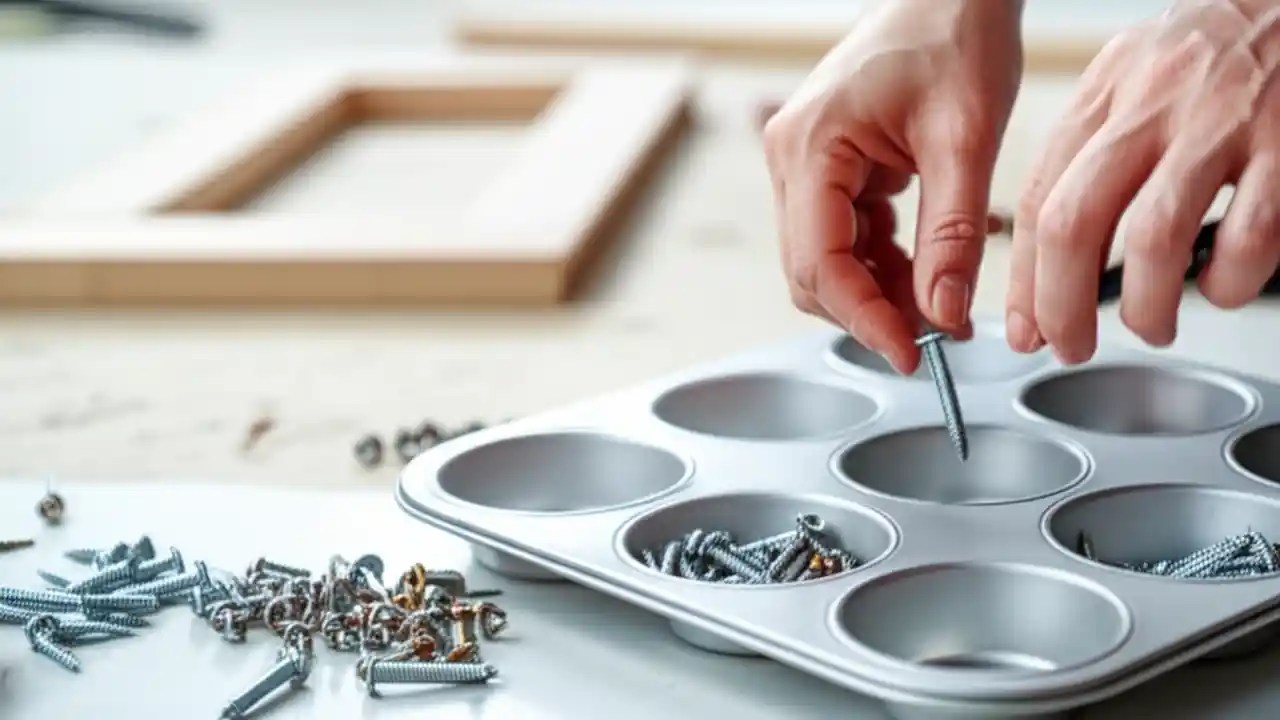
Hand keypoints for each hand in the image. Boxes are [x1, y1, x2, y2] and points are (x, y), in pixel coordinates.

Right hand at [763, 0, 1022, 372]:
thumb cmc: (954, 34)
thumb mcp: (965, 139)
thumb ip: (952, 235)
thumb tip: (943, 314)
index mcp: (811, 147)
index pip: (819, 263)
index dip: (864, 318)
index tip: (911, 354)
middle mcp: (791, 158)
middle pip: (812, 272)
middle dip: (871, 310)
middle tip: (936, 333)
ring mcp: (805, 164)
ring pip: (826, 262)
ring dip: (878, 291)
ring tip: (941, 304)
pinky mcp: (828, 168)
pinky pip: (844, 237)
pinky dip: (882, 264)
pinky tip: (925, 271)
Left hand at [1007, 0, 1279, 362]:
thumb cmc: (1216, 53)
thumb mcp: (1134, 81)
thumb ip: (1094, 154)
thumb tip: (1053, 260)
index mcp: (1104, 94)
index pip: (1038, 200)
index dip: (1023, 280)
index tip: (1023, 328)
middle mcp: (1151, 105)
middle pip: (1073, 223)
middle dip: (1059, 306)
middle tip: (1069, 346)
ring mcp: (1219, 123)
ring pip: (1153, 236)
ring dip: (1144, 305)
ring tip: (1150, 326)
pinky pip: (1247, 235)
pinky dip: (1229, 282)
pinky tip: (1223, 287)